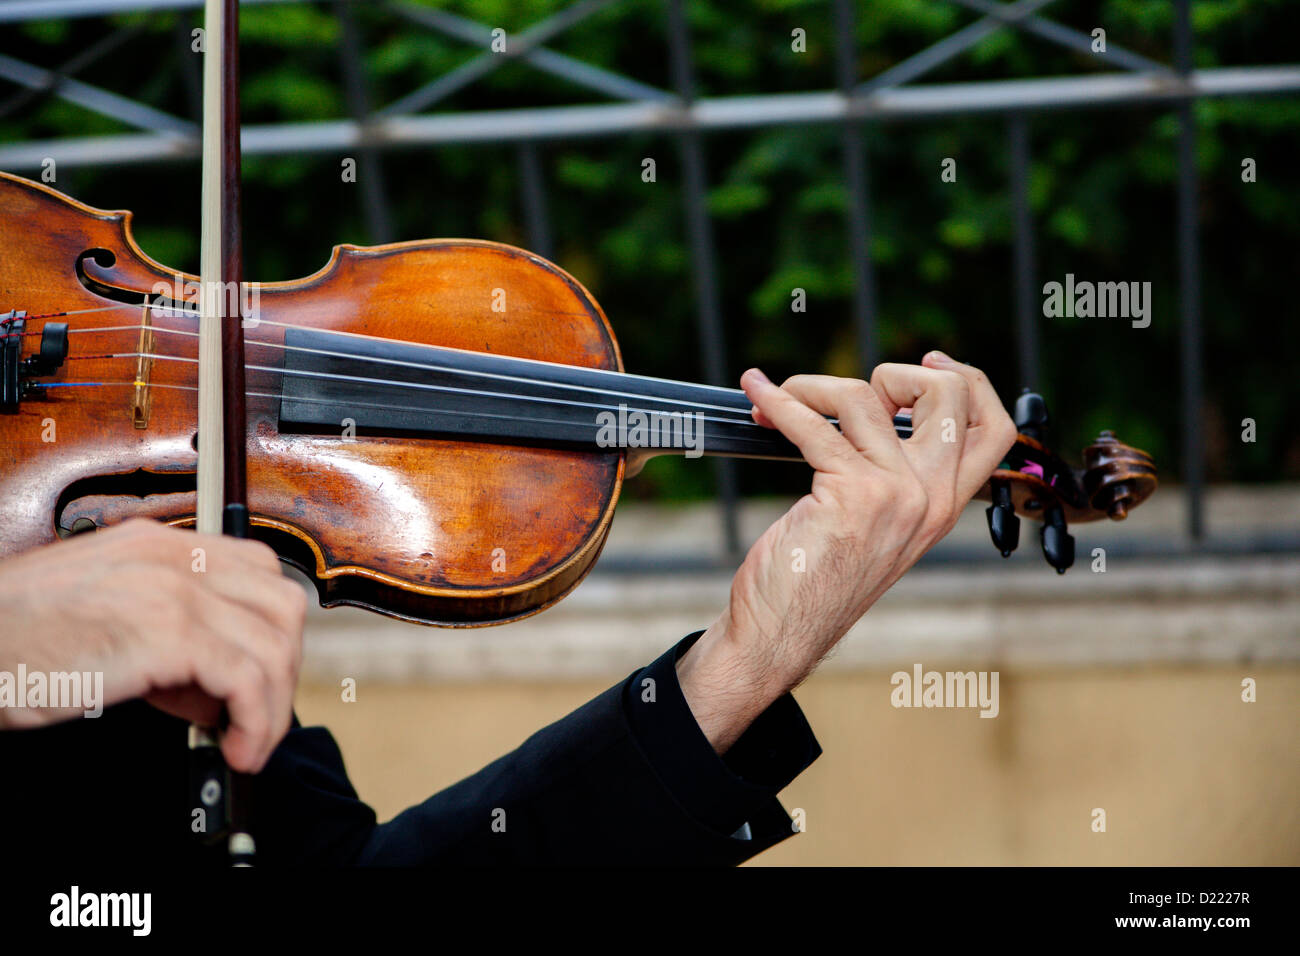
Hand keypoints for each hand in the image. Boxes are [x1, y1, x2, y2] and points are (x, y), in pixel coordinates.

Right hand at [0, 519, 304, 771]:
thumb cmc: (16, 640)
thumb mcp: (102, 616)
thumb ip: (163, 633)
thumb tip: (212, 690)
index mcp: (159, 546)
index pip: (258, 571)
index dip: (270, 629)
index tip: (258, 677)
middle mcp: (173, 558)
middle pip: (281, 604)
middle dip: (284, 667)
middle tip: (260, 714)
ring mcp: (172, 590)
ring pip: (274, 644)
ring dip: (274, 705)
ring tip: (249, 743)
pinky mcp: (166, 633)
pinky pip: (247, 678)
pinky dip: (257, 721)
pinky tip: (236, 747)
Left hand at [677, 352, 1016, 751]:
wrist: (779, 634)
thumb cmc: (814, 578)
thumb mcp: (874, 523)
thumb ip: (891, 474)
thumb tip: (869, 406)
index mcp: (944, 505)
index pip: (994, 430)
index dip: (971, 382)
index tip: (931, 361)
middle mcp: (931, 498)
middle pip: (948, 395)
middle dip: (894, 373)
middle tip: (844, 395)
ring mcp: (896, 494)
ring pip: (864, 398)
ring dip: (811, 386)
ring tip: (778, 400)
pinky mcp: (850, 493)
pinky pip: (812, 423)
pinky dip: (777, 401)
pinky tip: (756, 394)